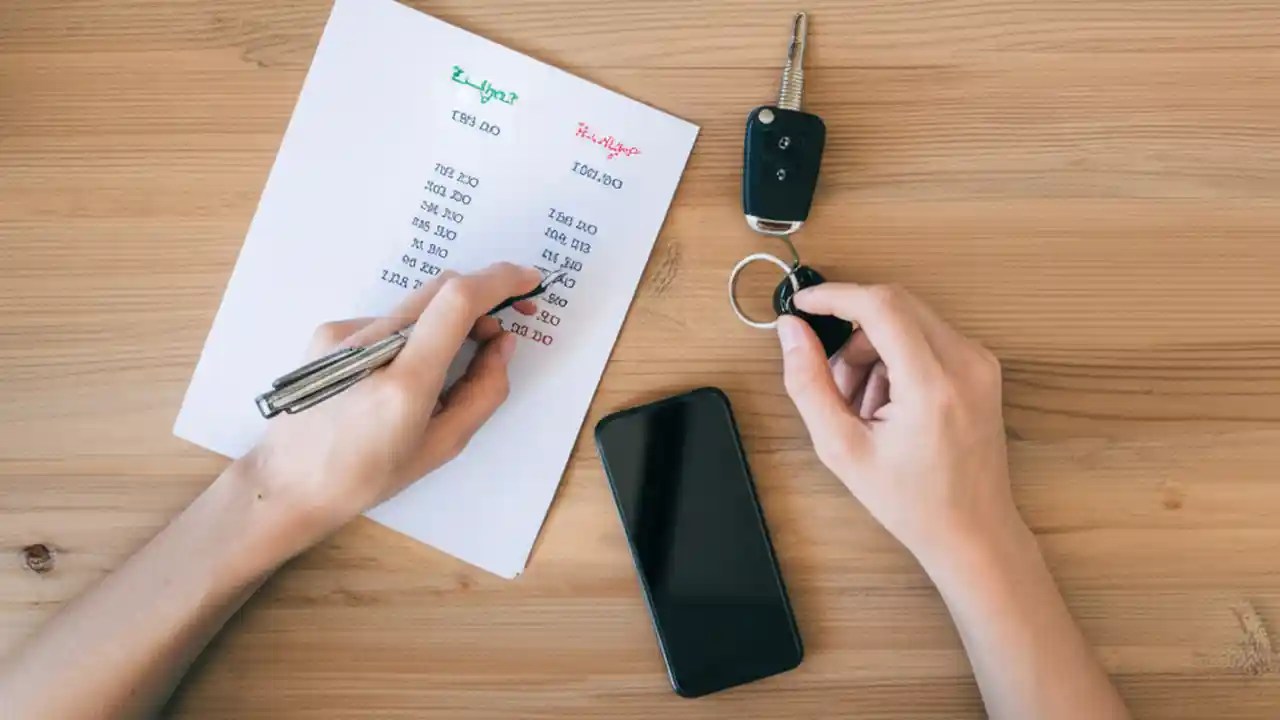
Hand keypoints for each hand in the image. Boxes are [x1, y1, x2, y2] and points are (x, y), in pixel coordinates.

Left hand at [238, 262, 542, 545]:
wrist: (287, 482)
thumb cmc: (367, 475)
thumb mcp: (442, 446)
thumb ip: (484, 390)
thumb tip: (503, 343)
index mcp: (403, 383)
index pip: (456, 301)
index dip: (499, 280)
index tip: (528, 281)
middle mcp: (370, 346)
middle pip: (440, 291)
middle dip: (482, 299)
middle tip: (503, 328)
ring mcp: (344, 334)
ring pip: (416, 307)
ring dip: (445, 322)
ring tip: (448, 368)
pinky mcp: (330, 333)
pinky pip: (388, 320)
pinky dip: (411, 336)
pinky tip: (399, 376)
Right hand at [776, 283, 1021, 564]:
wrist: (972, 531)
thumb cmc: (911, 501)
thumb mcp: (842, 449)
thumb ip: (808, 383)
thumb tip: (790, 330)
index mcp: (932, 386)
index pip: (881, 306)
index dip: (835, 296)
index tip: (802, 304)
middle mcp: (965, 362)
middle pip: (893, 305)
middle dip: (851, 333)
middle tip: (835, 383)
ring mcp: (979, 361)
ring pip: (907, 318)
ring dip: (872, 348)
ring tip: (864, 406)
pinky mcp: (981, 365)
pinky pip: (926, 335)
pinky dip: (896, 357)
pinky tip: (889, 403)